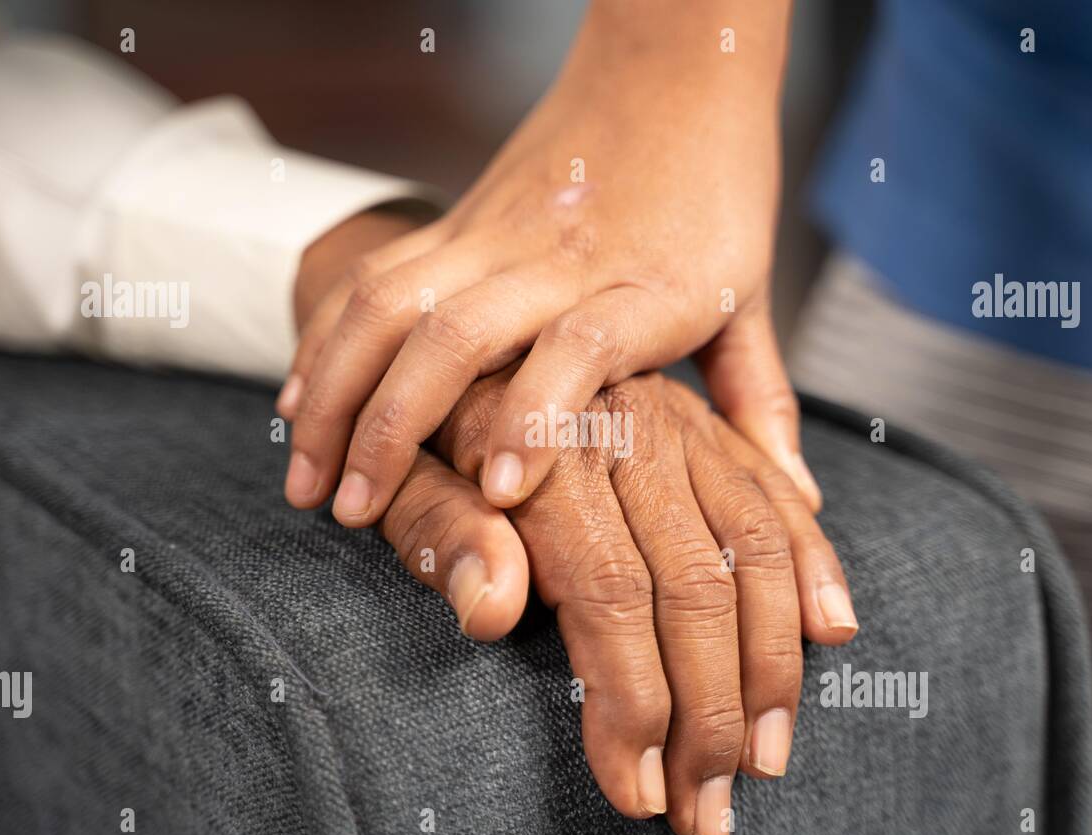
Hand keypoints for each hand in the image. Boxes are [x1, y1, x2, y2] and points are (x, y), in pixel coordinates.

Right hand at [278, 0, 822, 531]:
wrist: (672, 67)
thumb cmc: (716, 190)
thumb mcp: (751, 295)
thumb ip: (761, 399)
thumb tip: (794, 499)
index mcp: (644, 286)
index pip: (583, 349)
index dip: (539, 418)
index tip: (500, 491)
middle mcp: (559, 259)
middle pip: (455, 332)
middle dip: (387, 426)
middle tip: (349, 510)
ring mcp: (496, 233)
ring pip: (390, 302)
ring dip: (334, 389)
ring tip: (301, 474)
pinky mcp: (459, 219)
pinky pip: (373, 276)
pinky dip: (326, 337)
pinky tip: (296, 396)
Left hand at [375, 365, 856, 834]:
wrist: (447, 345)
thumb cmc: (413, 437)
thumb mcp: (394, 482)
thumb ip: (440, 536)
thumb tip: (491, 610)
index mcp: (548, 447)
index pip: (609, 593)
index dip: (630, 702)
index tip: (634, 791)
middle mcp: (632, 427)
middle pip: (697, 587)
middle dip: (709, 715)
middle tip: (706, 810)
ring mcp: (683, 426)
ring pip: (755, 553)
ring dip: (770, 669)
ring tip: (767, 763)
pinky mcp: (713, 432)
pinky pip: (779, 505)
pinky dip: (813, 572)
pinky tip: (832, 636)